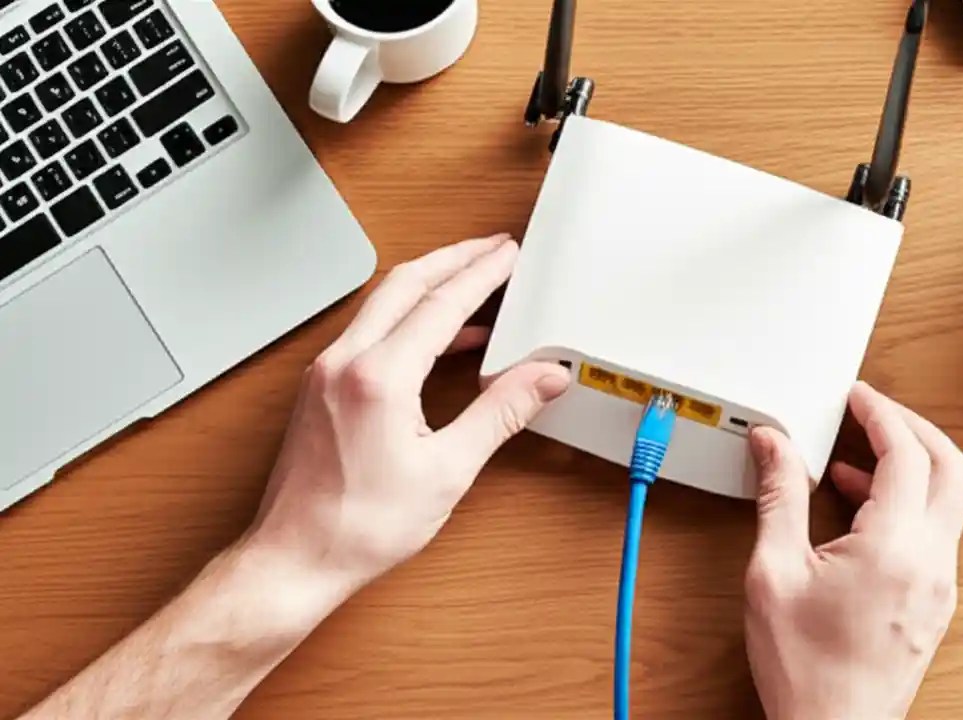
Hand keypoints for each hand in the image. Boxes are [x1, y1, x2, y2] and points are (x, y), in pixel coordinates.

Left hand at [247, 234, 570, 596]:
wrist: (295, 559)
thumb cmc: (358, 526)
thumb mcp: (448, 470)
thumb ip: (501, 414)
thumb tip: (542, 379)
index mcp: (378, 377)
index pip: (441, 304)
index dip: (481, 274)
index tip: (507, 255)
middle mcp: (344, 362)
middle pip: (405, 284)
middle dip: (453, 259)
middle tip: (491, 248)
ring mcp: (325, 372)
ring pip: (382, 304)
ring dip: (428, 285)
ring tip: (472, 283)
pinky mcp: (320, 388)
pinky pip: (369, 332)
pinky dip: (408, 319)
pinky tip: (439, 339)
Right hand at [744, 383, 962, 719]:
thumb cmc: (806, 670)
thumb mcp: (774, 573)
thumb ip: (778, 498)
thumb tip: (775, 445)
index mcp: (896, 548)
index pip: (906, 454)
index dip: (881, 413)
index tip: (856, 396)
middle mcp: (932, 562)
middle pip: (952, 467)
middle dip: (913, 429)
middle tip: (871, 414)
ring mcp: (940, 585)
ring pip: (948, 502)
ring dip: (909, 469)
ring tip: (851, 464)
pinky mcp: (934, 603)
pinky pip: (934, 533)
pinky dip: (906, 506)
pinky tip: (859, 513)